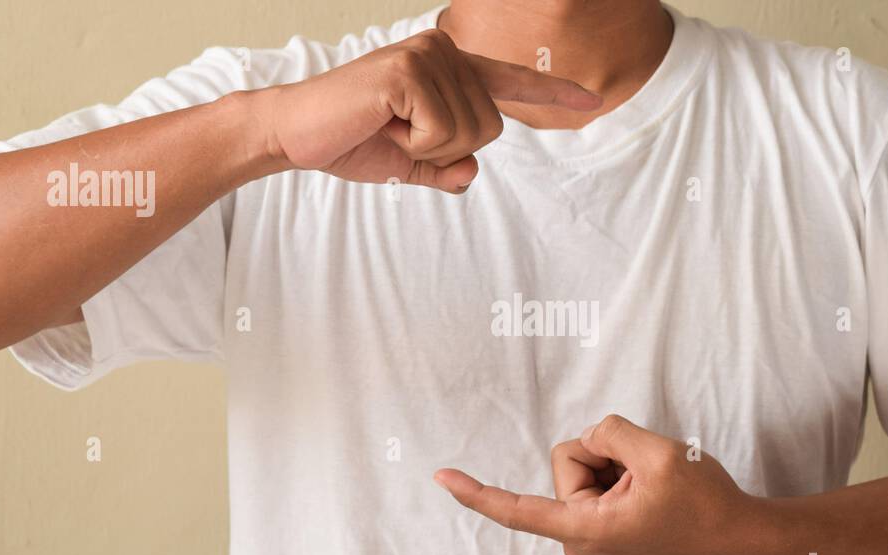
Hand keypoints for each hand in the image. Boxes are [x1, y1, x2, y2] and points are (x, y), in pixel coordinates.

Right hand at [259, 28, 601, 192]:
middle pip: (491, 127)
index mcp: (448, 67)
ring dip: (426, 148)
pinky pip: (443, 132)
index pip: (510, 82)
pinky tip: (382, 124)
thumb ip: (446, 167)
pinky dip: (413, 144)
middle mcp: (444, 49)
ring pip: (470, 133)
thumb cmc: (350, 142)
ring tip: (386, 128)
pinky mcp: (410, 70)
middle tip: (396, 135)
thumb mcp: (409, 163)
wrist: (295, 137)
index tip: (592, 101)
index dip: (553, 93)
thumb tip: (472, 171)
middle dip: (445, 149)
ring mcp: (429, 55)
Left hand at [436, 415, 764, 554]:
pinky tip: (651, 486)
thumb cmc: (703, 504)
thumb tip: (592, 433)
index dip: (476, 491)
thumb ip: (610, 431)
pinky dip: (624, 471)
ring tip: (654, 482)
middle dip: (605, 452)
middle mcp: (581, 538)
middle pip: (567, 461)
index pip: (517, 510)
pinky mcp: (605, 526)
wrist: (737, 534)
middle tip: (647, 472)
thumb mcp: (656, 453)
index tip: (440, 477)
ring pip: (584, 466)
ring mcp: (593, 534)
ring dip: (619, 462)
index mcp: (585, 529)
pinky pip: (599, 478)